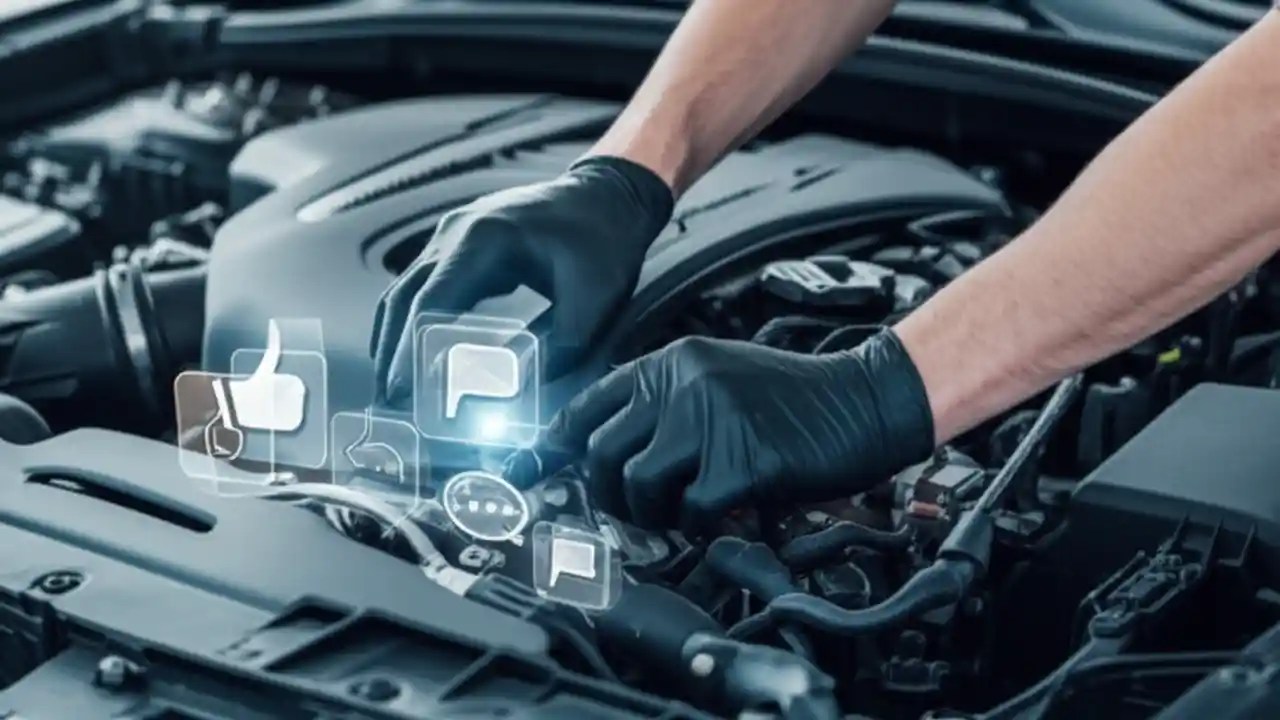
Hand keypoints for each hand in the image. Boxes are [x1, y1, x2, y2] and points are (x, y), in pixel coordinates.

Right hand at [371, 156, 673, 400]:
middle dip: (393, 353)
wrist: (609, 194)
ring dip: (395, 339)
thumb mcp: (595, 300)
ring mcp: (452, 233)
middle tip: (389, 402)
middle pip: (405, 298)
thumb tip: (517, 394)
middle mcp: (457, 231)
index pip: (432, 302)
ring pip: (405, 291)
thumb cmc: (606, 241)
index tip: (400, 391)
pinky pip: (421, 285)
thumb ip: (558, 348)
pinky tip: (412, 356)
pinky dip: (410, 322)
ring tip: (393, 389)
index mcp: (486, 239)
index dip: (411, 350)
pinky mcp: (458, 243)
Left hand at [541, 331, 934, 532]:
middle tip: (639, 509)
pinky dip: (701, 525)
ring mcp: (710, 420)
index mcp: (671, 363)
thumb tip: (607, 452)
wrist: (865, 399)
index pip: (586, 406)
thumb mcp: (719, 381)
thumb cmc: (795, 399)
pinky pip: (690, 512)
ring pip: (637, 487)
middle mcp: (682, 384)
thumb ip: (664, 407)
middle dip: (611, 495)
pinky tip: (725, 512)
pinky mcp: (742, 461)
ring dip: (655, 514)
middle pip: (600, 454)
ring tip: (687, 510)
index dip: (552, 447)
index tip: (530, 474)